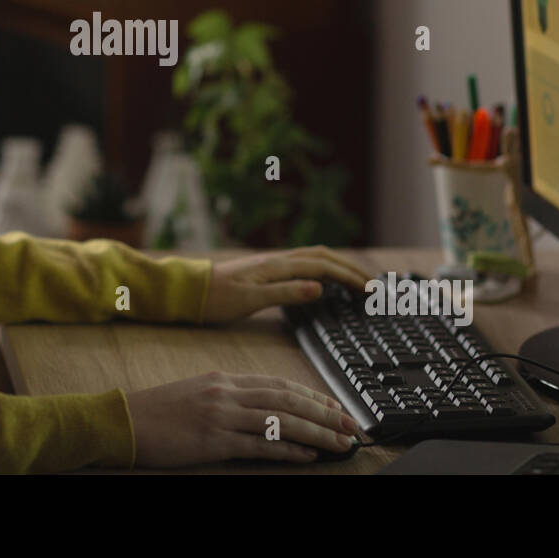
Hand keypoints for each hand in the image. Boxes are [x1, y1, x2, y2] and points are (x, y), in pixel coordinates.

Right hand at [125, 371, 361, 467]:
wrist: (124, 420)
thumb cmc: (158, 410)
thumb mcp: (198, 391)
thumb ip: (230, 396)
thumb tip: (262, 409)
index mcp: (225, 378)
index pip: (278, 384)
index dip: (311, 394)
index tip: (334, 406)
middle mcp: (227, 392)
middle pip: (287, 400)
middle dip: (324, 413)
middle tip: (350, 425)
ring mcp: (221, 415)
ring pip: (281, 421)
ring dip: (316, 433)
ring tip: (340, 443)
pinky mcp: (213, 440)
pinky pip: (258, 445)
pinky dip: (287, 450)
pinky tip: (306, 456)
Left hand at [202, 245, 373, 322]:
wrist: (186, 290)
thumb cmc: (213, 298)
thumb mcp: (250, 300)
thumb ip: (285, 293)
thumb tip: (320, 287)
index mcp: (276, 266)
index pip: (323, 267)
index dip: (349, 277)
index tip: (369, 289)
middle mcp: (276, 260)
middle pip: (323, 257)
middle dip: (350, 268)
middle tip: (372, 285)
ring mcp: (271, 264)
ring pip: (313, 257)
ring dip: (338, 265)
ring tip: (356, 278)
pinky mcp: (265, 270)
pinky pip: (302, 263)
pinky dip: (321, 267)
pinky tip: (323, 277)